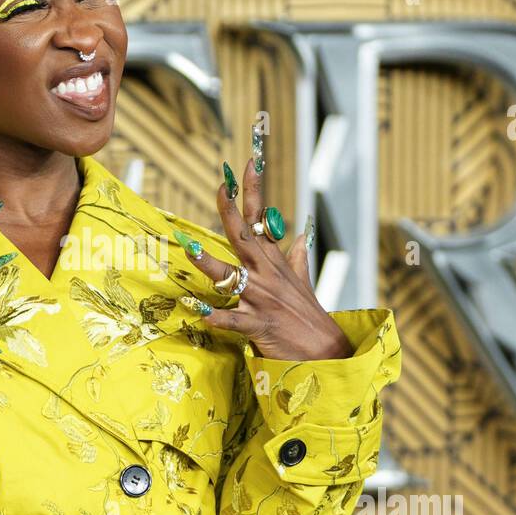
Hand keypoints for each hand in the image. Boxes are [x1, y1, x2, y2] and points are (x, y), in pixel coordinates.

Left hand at [174, 152, 351, 361]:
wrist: (325, 352)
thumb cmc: (308, 315)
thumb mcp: (303, 282)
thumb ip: (296, 258)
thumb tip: (301, 235)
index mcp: (274, 261)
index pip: (261, 219)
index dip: (253, 190)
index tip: (247, 163)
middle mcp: (266, 274)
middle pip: (243, 237)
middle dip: (230, 211)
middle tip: (220, 186)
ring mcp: (262, 298)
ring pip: (231, 276)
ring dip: (208, 263)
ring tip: (190, 248)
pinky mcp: (259, 324)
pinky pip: (234, 320)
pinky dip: (217, 317)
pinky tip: (200, 311)